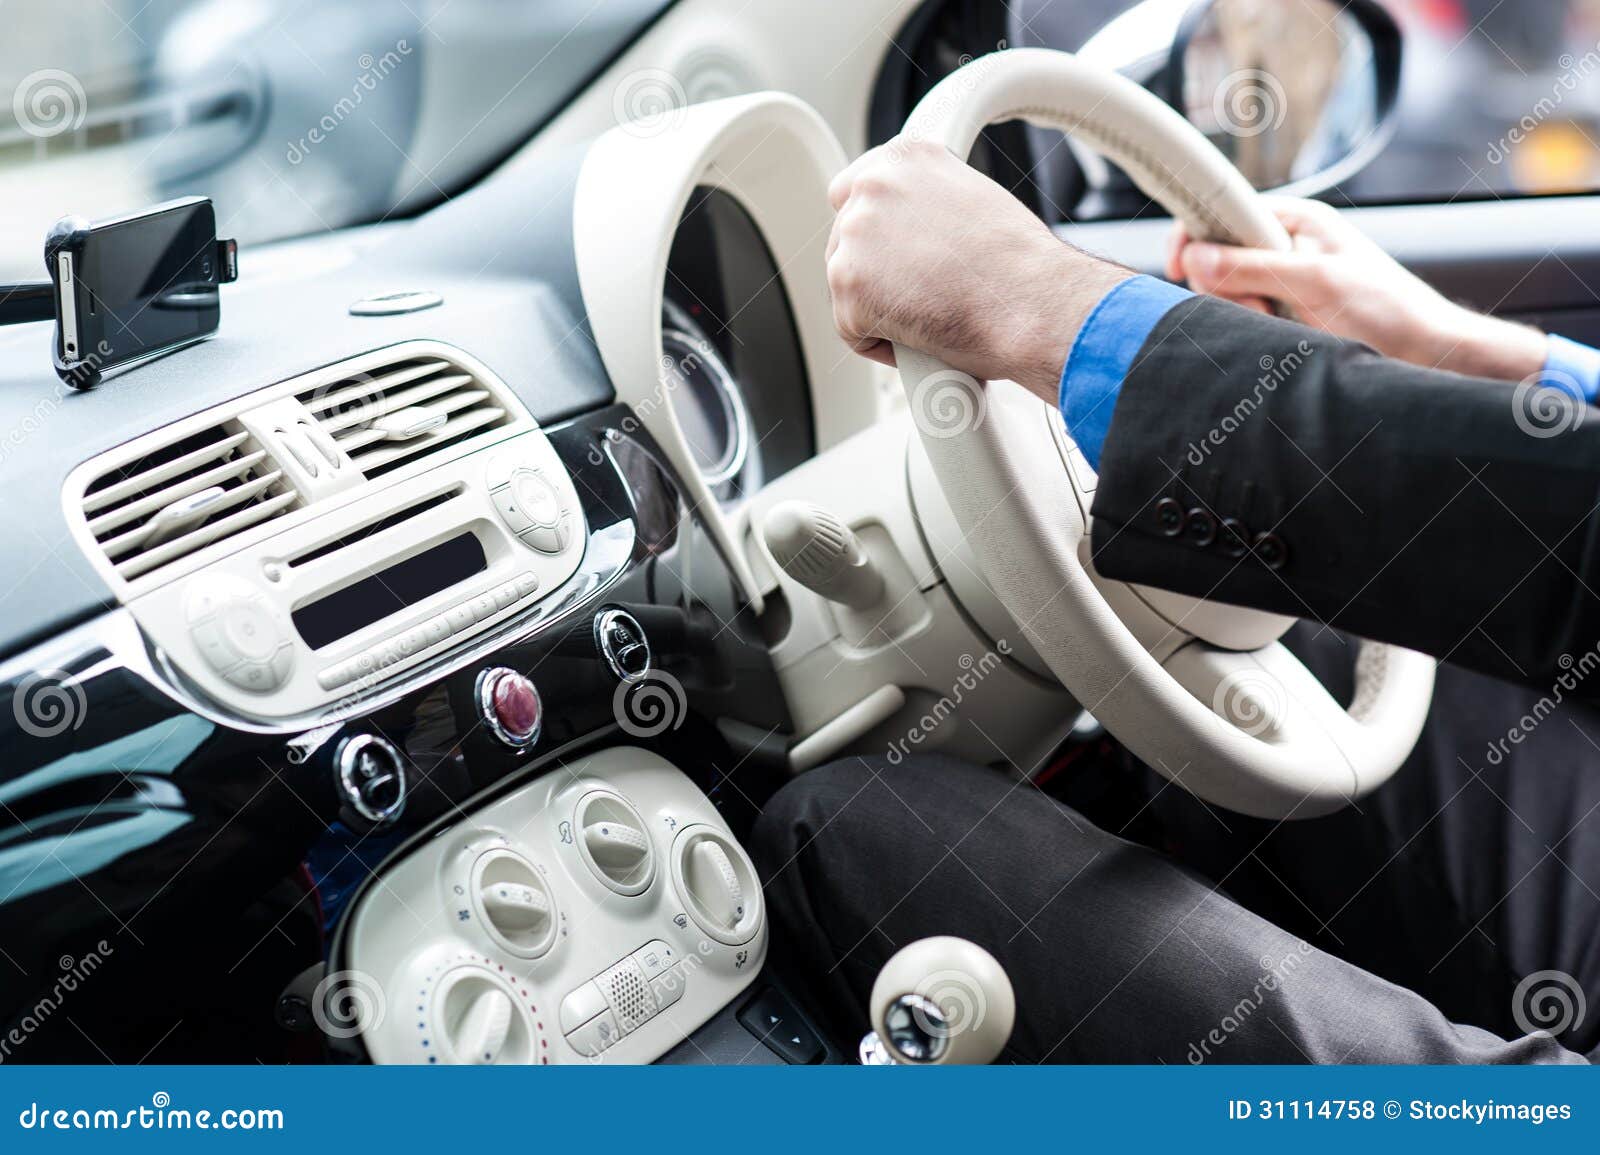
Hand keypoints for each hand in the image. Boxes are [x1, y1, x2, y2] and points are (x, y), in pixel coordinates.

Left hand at [826, 138, 1131, 402]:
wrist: (1031, 305)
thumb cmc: (1021, 267)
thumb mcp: (974, 202)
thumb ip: (927, 205)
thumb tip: (908, 233)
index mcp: (905, 156)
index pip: (854, 189)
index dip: (873, 232)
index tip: (889, 253)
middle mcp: (874, 185)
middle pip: (845, 240)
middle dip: (875, 273)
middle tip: (921, 295)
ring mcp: (855, 233)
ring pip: (846, 284)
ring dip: (878, 307)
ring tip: (931, 313)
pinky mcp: (847, 284)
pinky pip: (851, 328)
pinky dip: (881, 344)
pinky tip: (923, 337)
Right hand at [1167, 196, 1545, 381]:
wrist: (1424, 355)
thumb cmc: (1388, 311)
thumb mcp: (1317, 283)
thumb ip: (1253, 267)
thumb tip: (1196, 255)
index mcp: (1297, 220)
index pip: (1226, 211)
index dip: (1197, 234)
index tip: (1179, 266)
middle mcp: (1286, 245)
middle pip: (1218, 256)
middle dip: (1226, 287)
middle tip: (1260, 308)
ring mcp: (1283, 281)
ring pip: (1226, 292)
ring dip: (1243, 313)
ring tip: (1282, 325)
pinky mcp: (1284, 313)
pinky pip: (1243, 317)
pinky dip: (1252, 329)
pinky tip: (1280, 336)